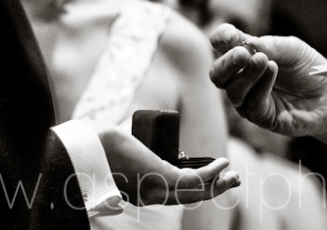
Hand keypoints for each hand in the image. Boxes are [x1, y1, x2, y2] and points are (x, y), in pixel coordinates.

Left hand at [87, 121, 239, 205]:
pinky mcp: (162, 179)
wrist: (92, 143)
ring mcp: (157, 189)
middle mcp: (151, 195)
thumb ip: (126, 143)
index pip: (175, 191)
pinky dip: (213, 173)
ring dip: (219, 184)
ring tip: (234, 176)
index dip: (197, 183)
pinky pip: (195, 181)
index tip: (208, 170)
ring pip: (197, 193)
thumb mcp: (123, 147)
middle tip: (230, 179)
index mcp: (143, 190)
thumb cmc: (101, 144)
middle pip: (191, 196)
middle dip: (214, 188)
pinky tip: (223, 164)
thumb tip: (127, 130)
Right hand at [208, 24, 326, 162]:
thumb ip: (268, 45)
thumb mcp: (291, 49)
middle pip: (218, 74)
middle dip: (227, 62)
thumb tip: (244, 44)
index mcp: (246, 57)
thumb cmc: (309, 69)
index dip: (221, 40)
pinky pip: (252, 103)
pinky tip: (272, 70)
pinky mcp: (261, 117)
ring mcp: (249, 100)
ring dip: (247, 73)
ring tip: (263, 60)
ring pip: (233, 90)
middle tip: (242, 53)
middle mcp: (242, 79)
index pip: (223, 48)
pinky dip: (261, 84)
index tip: (227, 35)